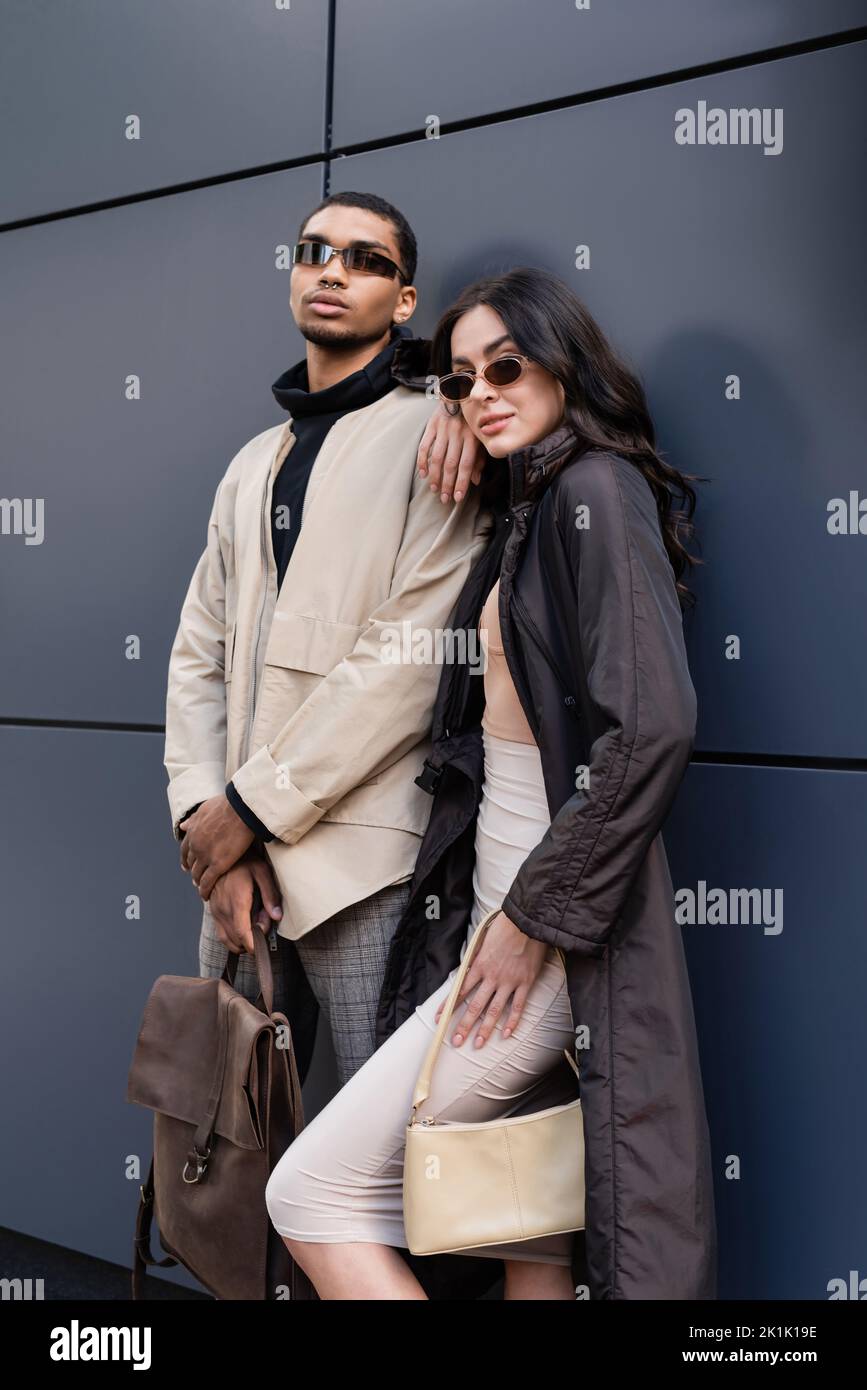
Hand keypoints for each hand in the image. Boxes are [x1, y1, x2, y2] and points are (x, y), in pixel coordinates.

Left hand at [179, 795, 254, 900]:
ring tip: (202, 888)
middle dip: (192, 870)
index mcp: (193, 831)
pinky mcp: (218, 865)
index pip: (185, 849)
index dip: (186, 858)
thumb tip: (183, 825)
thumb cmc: (228, 805)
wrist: (241, 810)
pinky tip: (206, 896)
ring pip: (197, 874)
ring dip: (198, 882)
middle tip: (195, 877)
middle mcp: (196, 845)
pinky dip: (205, 890)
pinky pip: (207, 882)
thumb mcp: (206, 809)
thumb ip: (194, 820)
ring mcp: (205, 856)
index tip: (187, 864)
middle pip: (191, 862)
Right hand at [208, 850, 282, 955]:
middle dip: (251, 940)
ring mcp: (215, 911)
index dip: (252, 945)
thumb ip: (270, 895)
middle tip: (264, 923)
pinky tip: (244, 926)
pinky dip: (233, 937)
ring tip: (256, 925)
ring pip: (226, 939)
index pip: (242, 932)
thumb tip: (277, 916)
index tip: (261, 949)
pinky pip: (221, 932)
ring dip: (241, 941)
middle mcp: (223, 909)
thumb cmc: (245, 862)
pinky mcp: (213, 911)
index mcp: (236, 901)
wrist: (222, 854)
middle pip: (235, 939)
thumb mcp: (262, 872)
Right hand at [416, 402, 486, 502]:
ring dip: (435, 476)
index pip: (466, 465)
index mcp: (472, 438)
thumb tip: (476, 481)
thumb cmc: (472, 421)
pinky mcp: (432, 426)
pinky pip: (424, 446)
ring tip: (434, 490)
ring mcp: (443, 429)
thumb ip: (479, 459)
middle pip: (450, 464)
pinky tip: (423, 474)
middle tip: (444, 499)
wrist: (459, 393)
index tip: (457, 498)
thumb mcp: (480, 438)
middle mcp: (457, 434)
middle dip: (447, 484)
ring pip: (437, 457)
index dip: (461, 483)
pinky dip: (422, 461)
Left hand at [433, 910, 548, 1047]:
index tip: (439, 1019)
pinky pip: (518, 1006)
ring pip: (494, 1010)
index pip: (460, 990)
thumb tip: (469, 968)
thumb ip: (477, 957)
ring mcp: (509, 982)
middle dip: (464, 1025)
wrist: (526, 922)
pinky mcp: (525, 983)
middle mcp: (491, 977)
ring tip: (477, 1044)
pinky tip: (506, 1034)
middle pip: (475, 1006)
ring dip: (485, 1029)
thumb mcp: (484, 940)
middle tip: (456, 1041)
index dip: (449, 1006)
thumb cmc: (505, 927)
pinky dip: (512, 1021)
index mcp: (479, 966)